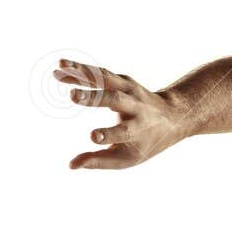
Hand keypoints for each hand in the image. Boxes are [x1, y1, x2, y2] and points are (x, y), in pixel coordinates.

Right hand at [57, 62, 185, 169]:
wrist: (172, 116)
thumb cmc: (145, 142)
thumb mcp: (127, 157)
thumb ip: (99, 161)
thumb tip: (71, 165)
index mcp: (138, 130)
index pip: (123, 133)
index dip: (108, 135)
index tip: (93, 136)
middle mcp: (135, 107)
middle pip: (115, 100)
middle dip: (95, 98)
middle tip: (73, 96)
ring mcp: (129, 90)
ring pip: (106, 79)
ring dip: (83, 73)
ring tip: (59, 69)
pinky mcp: (123, 80)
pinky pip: (100, 73)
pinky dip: (81, 69)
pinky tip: (62, 66)